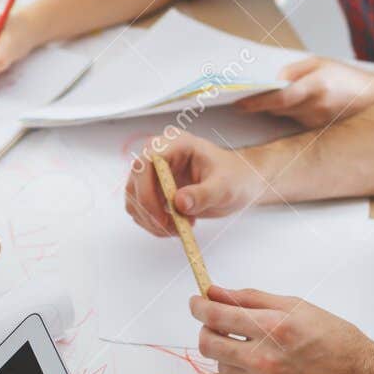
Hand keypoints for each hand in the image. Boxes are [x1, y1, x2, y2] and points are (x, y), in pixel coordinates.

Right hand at [124, 133, 267, 236]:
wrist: (240, 182)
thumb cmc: (235, 177)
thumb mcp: (225, 187)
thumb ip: (203, 194)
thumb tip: (179, 202)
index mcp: (175, 144)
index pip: (145, 163)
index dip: (147, 192)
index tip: (163, 219)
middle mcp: (158, 154)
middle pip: (135, 184)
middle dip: (150, 212)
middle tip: (174, 230)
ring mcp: (152, 172)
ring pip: (134, 200)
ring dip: (152, 221)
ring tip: (181, 227)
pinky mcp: (151, 188)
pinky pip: (140, 209)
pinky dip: (153, 223)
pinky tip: (177, 224)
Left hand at [191, 285, 373, 373]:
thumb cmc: (333, 339)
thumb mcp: (295, 306)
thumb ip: (251, 298)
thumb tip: (215, 292)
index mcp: (273, 328)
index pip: (216, 316)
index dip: (199, 307)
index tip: (196, 303)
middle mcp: (265, 360)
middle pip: (209, 344)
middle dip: (208, 331)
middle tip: (219, 327)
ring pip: (222, 367)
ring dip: (230, 356)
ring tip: (257, 351)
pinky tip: (267, 372)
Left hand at [234, 57, 373, 126]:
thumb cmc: (346, 77)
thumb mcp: (320, 62)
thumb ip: (294, 70)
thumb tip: (273, 80)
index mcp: (316, 87)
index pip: (280, 99)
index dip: (257, 103)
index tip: (238, 103)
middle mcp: (316, 108)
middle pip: (277, 110)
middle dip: (258, 105)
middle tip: (237, 98)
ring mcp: (317, 122)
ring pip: (284, 116)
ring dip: (270, 109)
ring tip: (252, 100)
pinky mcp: (319, 130)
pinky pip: (294, 121)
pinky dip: (285, 114)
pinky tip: (279, 107)